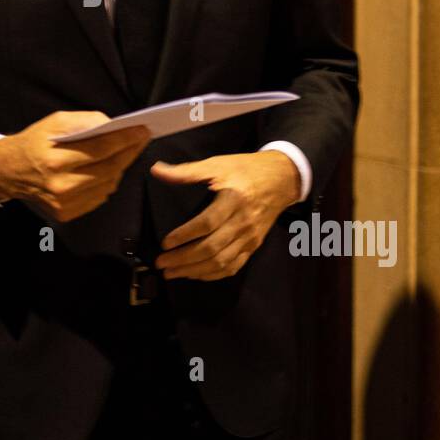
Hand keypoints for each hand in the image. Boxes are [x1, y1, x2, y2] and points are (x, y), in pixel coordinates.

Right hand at [0, 112, 150, 222]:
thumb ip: (85, 121)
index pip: (101, 149)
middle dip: (129, 152)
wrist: (9, 171)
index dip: (125, 139)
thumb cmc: (34, 142)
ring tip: (126, 151)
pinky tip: (108, 169)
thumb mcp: (55, 122)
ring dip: (120, 167)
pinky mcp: (66, 213)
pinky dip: (108, 182)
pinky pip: (99, 197)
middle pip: (109, 169)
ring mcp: (64, 203)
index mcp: (55, 160)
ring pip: (108, 185)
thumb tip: (113, 125)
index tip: (142, 130)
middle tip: (142, 139)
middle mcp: (61, 185)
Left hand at [150, 151, 300, 281]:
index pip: (207, 223)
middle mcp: (243, 221)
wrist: (282, 179)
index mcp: (233, 199)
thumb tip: (157, 170)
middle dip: (183, 259)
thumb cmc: (245, 169)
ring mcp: (250, 236)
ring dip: (194, 270)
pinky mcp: (254, 245)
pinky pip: (233, 266)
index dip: (184, 235)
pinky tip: (195, 274)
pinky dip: (212, 274)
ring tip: (172, 272)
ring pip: (221, 261)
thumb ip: (186, 171)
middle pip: (212, 247)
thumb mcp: (217, 164)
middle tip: (161, 263)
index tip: (165, 243)